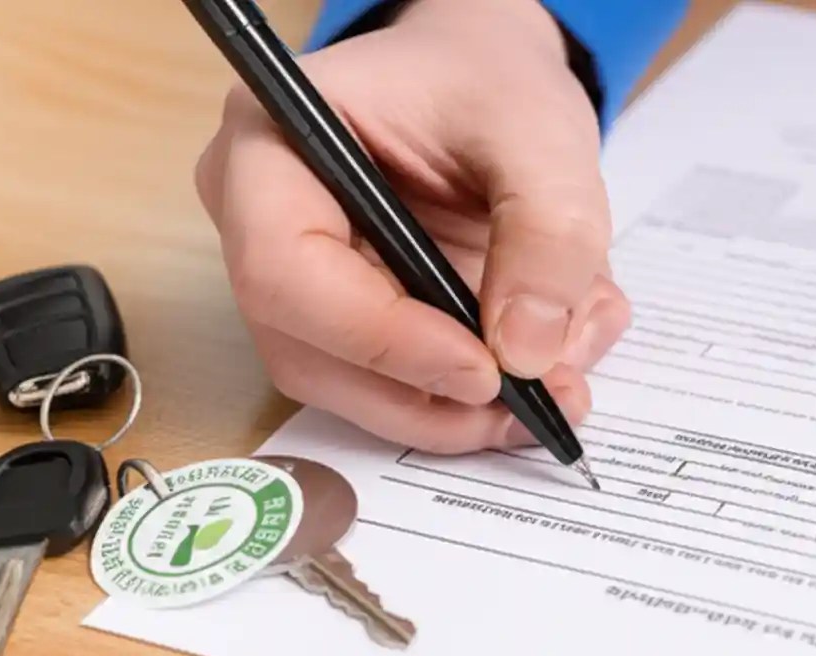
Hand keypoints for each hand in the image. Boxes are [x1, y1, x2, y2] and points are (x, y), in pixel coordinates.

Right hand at [193, 0, 629, 453]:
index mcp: (270, 145)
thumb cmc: (487, 82)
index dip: (382, 339)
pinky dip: (469, 401)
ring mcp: (297, 283)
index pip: (285, 271)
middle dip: (430, 397)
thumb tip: (524, 354)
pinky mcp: (343, 322)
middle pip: (311, 353)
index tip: (485, 370)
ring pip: (352, 389)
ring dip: (456, 413)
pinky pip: (393, 388)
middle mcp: (258, 224)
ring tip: (556, 388)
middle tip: (536, 403)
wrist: (485, 84)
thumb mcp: (542, 133)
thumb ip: (549, 234)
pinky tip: (541, 370)